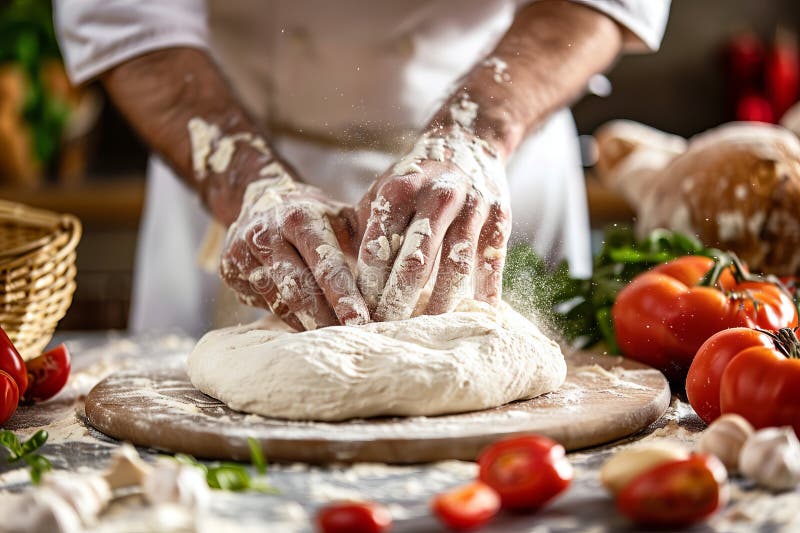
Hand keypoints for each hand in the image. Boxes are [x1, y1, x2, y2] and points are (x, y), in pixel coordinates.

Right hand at [220, 170, 369, 329]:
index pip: (326, 263)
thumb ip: (366, 239)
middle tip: (350, 341)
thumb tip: (401, 272)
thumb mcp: (341, 216)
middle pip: (298, 288)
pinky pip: (264, 305)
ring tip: (333, 342)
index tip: (362, 322)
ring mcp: (243, 254)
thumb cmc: (316, 216)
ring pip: (279, 302)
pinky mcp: (230, 272)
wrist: (259, 199)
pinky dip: (288, 319)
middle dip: (326, 318)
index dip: (344, 296)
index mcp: (300, 217)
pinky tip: (307, 329)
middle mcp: (267, 234)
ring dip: (308, 325)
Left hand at [355, 127, 510, 320]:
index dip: (369, 283)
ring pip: (456, 265)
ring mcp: (472, 207)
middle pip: (416, 260)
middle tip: (389, 331)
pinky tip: (478, 319)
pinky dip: (486, 293)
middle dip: (400, 300)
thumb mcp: (383, 191)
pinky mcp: (500, 218)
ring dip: (440, 304)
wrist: (466, 143)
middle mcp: (437, 196)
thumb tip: (345, 274)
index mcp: (400, 189)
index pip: (379, 245)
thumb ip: (364, 226)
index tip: (362, 314)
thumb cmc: (413, 180)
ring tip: (428, 332)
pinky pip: (492, 262)